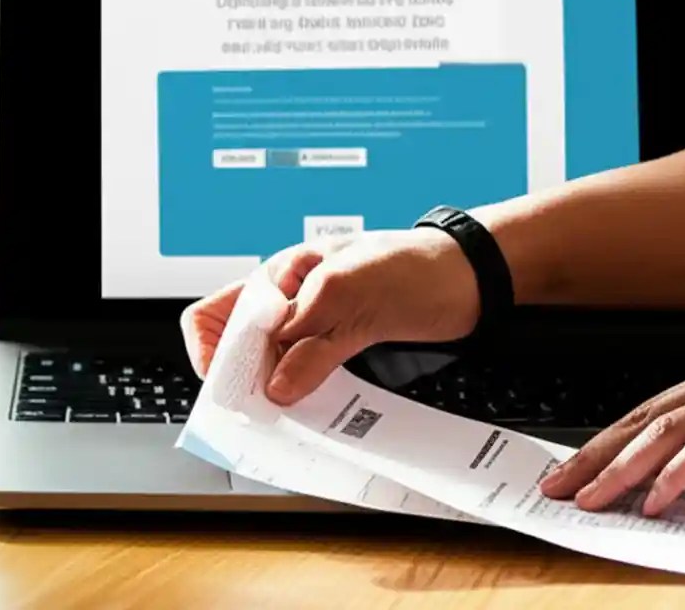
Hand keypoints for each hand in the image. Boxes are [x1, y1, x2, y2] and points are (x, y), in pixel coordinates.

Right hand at [180, 229, 479, 403]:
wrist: (473, 276)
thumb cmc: (419, 267)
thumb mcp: (357, 300)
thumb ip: (312, 342)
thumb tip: (275, 386)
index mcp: (284, 276)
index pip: (216, 314)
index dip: (211, 353)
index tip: (232, 389)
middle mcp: (293, 298)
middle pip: (241, 345)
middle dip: (242, 380)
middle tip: (260, 416)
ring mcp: (318, 320)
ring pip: (274, 362)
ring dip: (275, 390)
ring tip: (288, 418)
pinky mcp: (343, 340)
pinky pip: (307, 370)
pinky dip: (304, 391)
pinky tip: (314, 408)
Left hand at [538, 342, 684, 515]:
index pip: (658, 406)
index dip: (611, 438)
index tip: (578, 467)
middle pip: (648, 413)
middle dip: (597, 452)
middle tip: (559, 484)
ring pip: (669, 428)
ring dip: (623, 466)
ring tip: (592, 499)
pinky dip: (678, 474)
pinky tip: (655, 499)